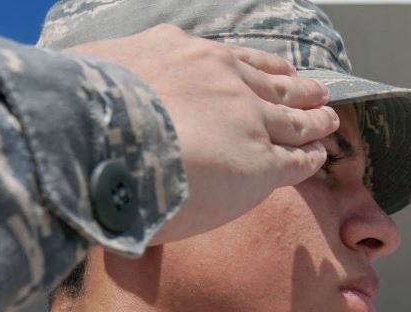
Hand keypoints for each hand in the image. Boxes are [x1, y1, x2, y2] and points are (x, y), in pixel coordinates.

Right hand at [69, 25, 337, 244]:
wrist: (101, 139)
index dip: (255, 67)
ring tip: (327, 119)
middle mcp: (223, 77)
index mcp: (182, 50)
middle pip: (271, 82)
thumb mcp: (89, 70)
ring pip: (293, 117)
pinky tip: (317, 156)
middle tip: (315, 89)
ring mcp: (247, 117)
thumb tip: (83, 83)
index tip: (270, 69)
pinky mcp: (261, 161)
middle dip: (295, 87)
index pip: (230, 58)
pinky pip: (296, 157)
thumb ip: (104, 77)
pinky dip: (309, 155)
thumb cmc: (82, 111)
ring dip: (313, 118)